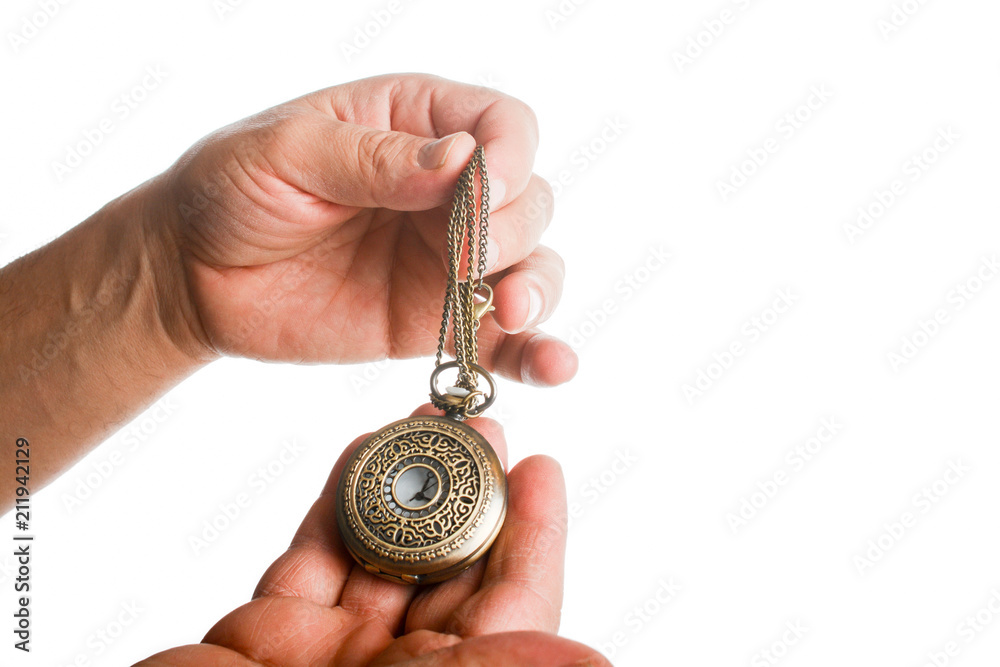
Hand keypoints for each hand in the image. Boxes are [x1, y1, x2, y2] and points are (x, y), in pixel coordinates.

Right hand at [135, 407, 608, 666]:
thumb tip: (591, 659)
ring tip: (424, 420)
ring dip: (403, 485)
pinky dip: (337, 501)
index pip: (517, 609)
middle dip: (470, 492)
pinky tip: (359, 453)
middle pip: (451, 569)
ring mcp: (333, 656)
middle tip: (481, 426)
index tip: (543, 468)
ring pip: (383, 552)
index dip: (536, 538)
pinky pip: (314, 556)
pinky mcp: (268, 636)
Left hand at [155, 73, 574, 385]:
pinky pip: (500, 339)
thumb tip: (461, 162)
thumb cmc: (231, 190)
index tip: (482, 192)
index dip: (509, 157)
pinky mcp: (436, 321)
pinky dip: (534, 353)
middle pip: (528, 197)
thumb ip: (372, 158)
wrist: (194, 276)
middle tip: (464, 260)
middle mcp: (447, 190)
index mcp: (414, 123)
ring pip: (534, 265)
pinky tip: (554, 365)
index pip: (502, 125)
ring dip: (539, 288)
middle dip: (513, 230)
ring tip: (513, 312)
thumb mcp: (286, 152)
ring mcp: (448, 258)